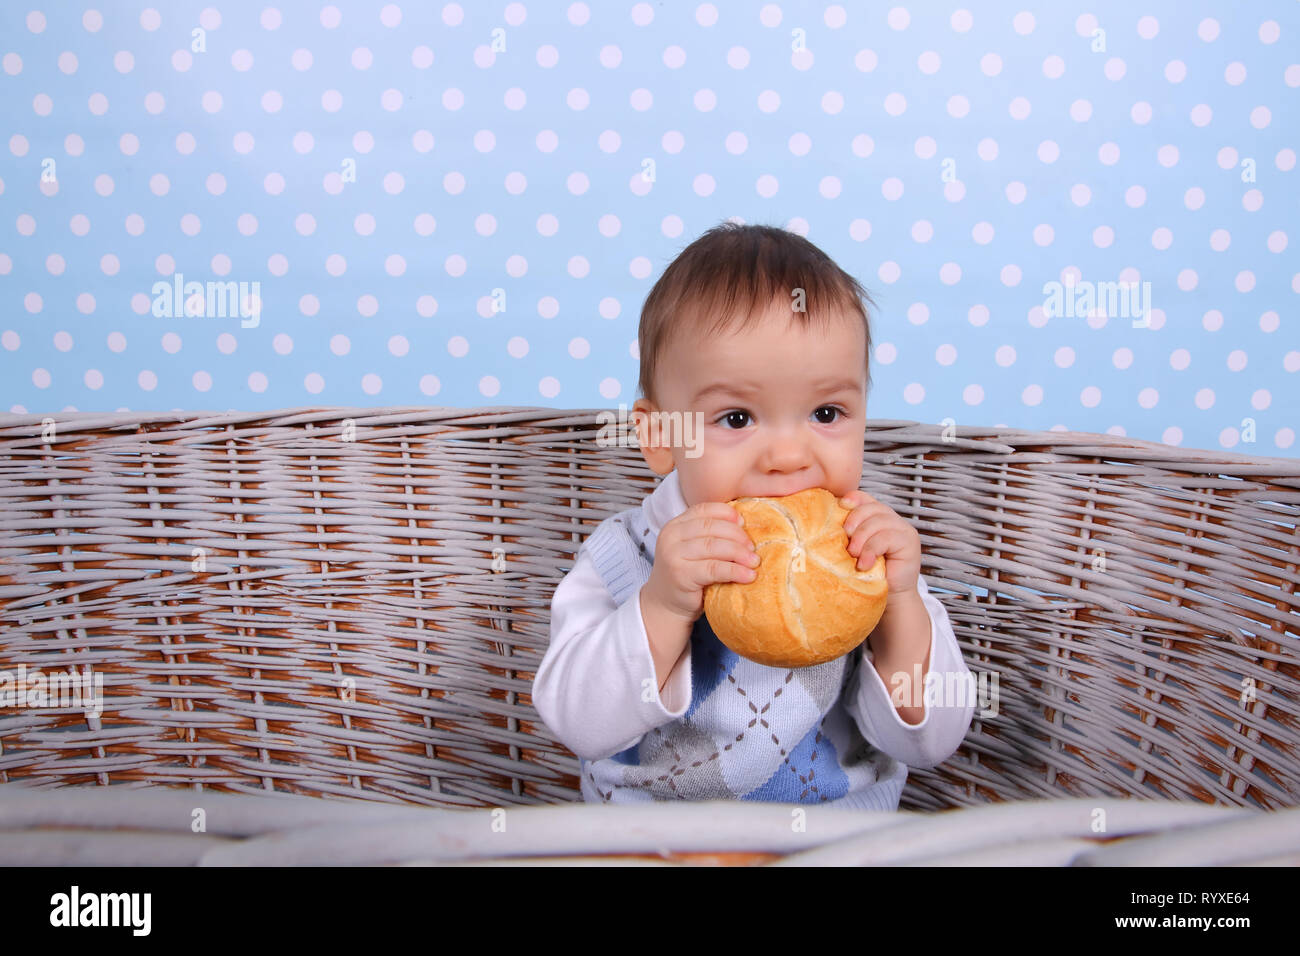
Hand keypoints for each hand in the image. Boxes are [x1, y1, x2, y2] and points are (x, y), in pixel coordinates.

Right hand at [642, 502, 760, 623]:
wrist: (666, 606)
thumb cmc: (687, 576)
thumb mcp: (695, 550)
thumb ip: (710, 536)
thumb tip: (745, 526)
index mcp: (675, 525)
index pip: (704, 510)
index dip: (727, 514)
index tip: (744, 523)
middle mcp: (671, 536)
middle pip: (711, 527)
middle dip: (737, 535)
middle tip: (753, 548)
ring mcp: (673, 555)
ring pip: (714, 546)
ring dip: (739, 553)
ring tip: (754, 561)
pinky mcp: (681, 575)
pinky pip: (714, 568)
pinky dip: (735, 571)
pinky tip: (748, 575)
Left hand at [838, 490, 920, 598]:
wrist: (889, 597)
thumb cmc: (868, 574)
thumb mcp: (853, 550)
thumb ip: (846, 535)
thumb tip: (823, 524)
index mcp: (876, 517)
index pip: (864, 498)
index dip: (852, 499)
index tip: (840, 507)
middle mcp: (891, 519)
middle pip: (870, 508)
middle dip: (854, 522)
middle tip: (846, 543)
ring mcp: (902, 528)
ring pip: (878, 522)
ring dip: (861, 539)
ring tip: (854, 556)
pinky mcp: (909, 541)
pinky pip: (886, 538)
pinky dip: (871, 551)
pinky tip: (865, 564)